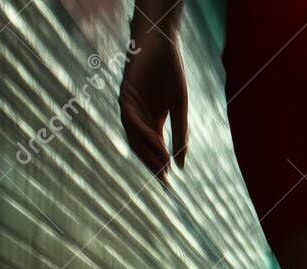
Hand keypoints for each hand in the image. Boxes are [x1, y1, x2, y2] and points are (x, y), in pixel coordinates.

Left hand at [119, 28, 187, 180]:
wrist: (162, 43)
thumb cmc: (172, 71)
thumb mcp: (181, 108)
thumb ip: (180, 135)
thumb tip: (181, 166)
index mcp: (152, 121)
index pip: (154, 150)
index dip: (160, 168)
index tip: (170, 186)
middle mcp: (139, 117)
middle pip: (142, 148)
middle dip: (152, 166)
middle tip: (164, 182)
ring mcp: (130, 107)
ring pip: (134, 138)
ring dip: (148, 153)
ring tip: (162, 167)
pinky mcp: (125, 95)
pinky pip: (132, 120)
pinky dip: (143, 134)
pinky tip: (156, 143)